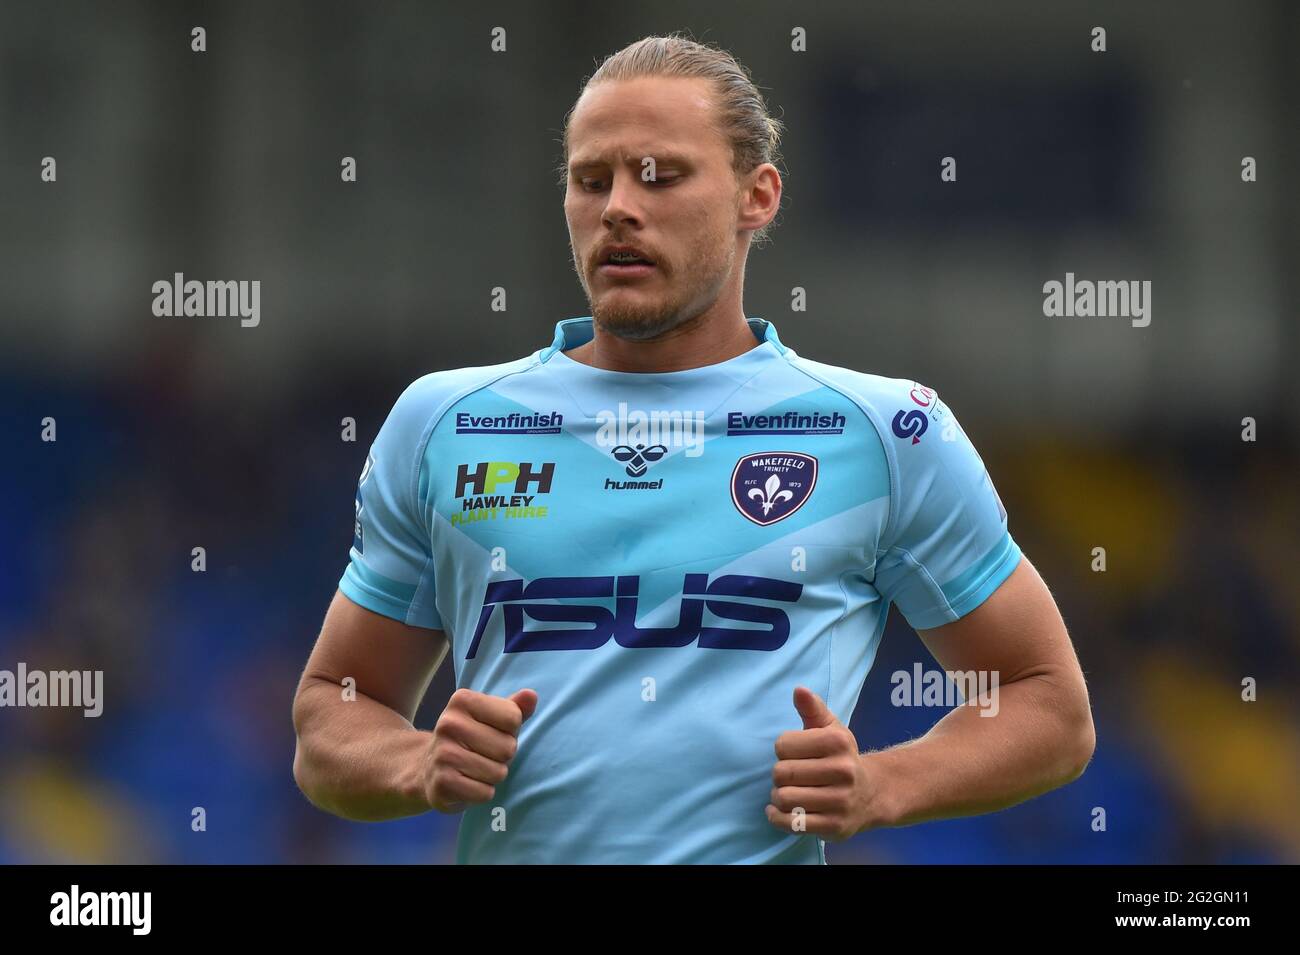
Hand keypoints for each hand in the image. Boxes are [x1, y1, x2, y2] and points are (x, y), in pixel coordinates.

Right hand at [422, 687, 536, 812]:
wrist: (427, 768)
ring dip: (493, 776)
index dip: (510, 730)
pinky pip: (485, 793)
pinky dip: (482, 793)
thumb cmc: (471, 740)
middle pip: (508, 747)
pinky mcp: (442, 783)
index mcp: (462, 700)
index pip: (513, 717)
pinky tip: (466, 784)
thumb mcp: (492, 718)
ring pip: (498, 772)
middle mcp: (449, 723)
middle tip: (483, 754)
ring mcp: (443, 754)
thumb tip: (531, 696)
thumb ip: (515, 707)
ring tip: (474, 769)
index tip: (492, 733)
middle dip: (503, 756)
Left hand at [765, 686, 874, 840]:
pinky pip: (791, 823)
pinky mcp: (834, 826)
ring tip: (787, 792)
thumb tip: (798, 690)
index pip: (783, 745)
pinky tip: (778, 810)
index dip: (783, 750)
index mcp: (838, 742)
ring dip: (778, 796)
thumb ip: (813, 709)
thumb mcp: (832, 729)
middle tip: (789, 776)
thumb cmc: (842, 757)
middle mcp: (843, 771)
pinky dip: (777, 817)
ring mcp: (840, 801)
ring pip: (785, 798)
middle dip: (779, 775)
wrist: (873, 794)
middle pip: (781, 773)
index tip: (793, 754)